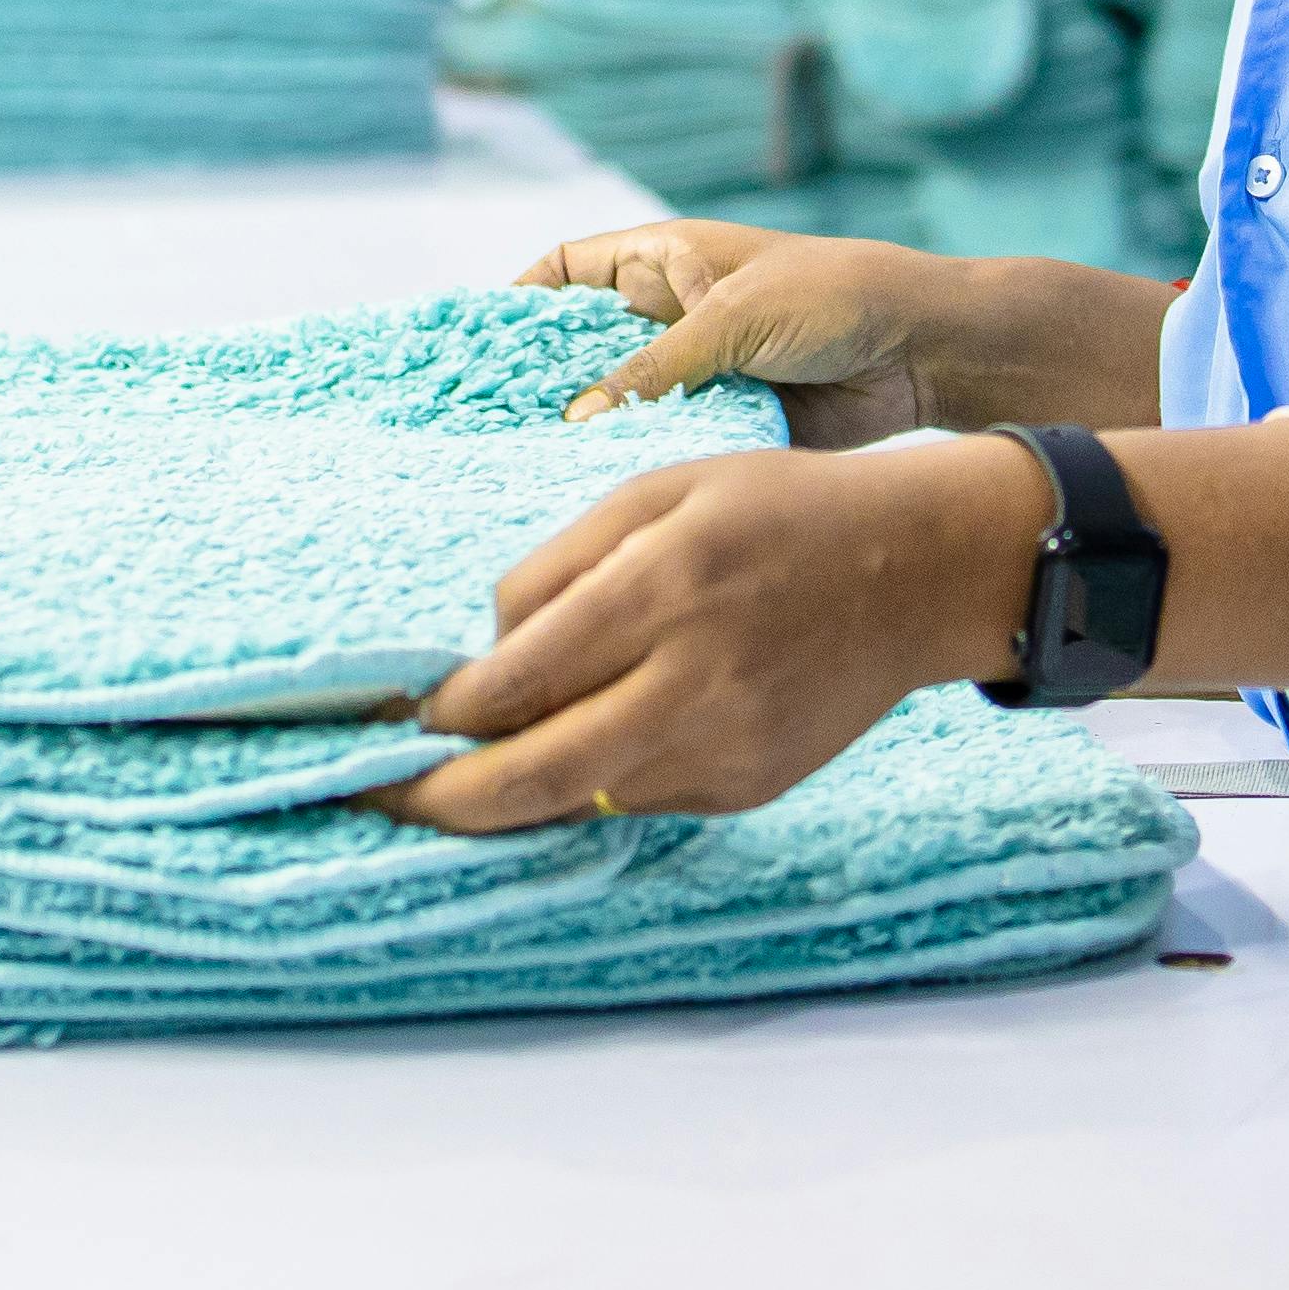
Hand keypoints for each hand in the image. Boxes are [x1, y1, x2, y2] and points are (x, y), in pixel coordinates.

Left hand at [366, 433, 1041, 830]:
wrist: (918, 574)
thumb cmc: (780, 512)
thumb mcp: (662, 490)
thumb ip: (563, 563)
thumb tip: (486, 645)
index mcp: (662, 587)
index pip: (514, 681)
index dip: (439, 712)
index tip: (391, 717)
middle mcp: (691, 680)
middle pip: (531, 777)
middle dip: (436, 799)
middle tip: (370, 794)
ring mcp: (724, 747)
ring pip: (580, 799)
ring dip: (506, 798)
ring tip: (447, 784)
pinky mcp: (746, 785)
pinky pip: (637, 795)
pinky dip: (588, 780)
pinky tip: (564, 753)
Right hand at [520, 219, 1175, 444]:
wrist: (926, 352)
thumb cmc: (835, 300)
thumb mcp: (733, 320)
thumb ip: (655, 368)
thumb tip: (577, 418)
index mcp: (663, 262)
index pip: (566, 271)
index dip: (516, 302)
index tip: (467, 347)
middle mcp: (667, 319)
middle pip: (580, 350)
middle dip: (536, 386)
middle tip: (478, 436)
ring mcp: (694, 376)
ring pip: (619, 410)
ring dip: (586, 441)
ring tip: (523, 484)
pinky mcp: (724, 428)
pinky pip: (665, 452)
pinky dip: (638, 476)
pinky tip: (600, 512)